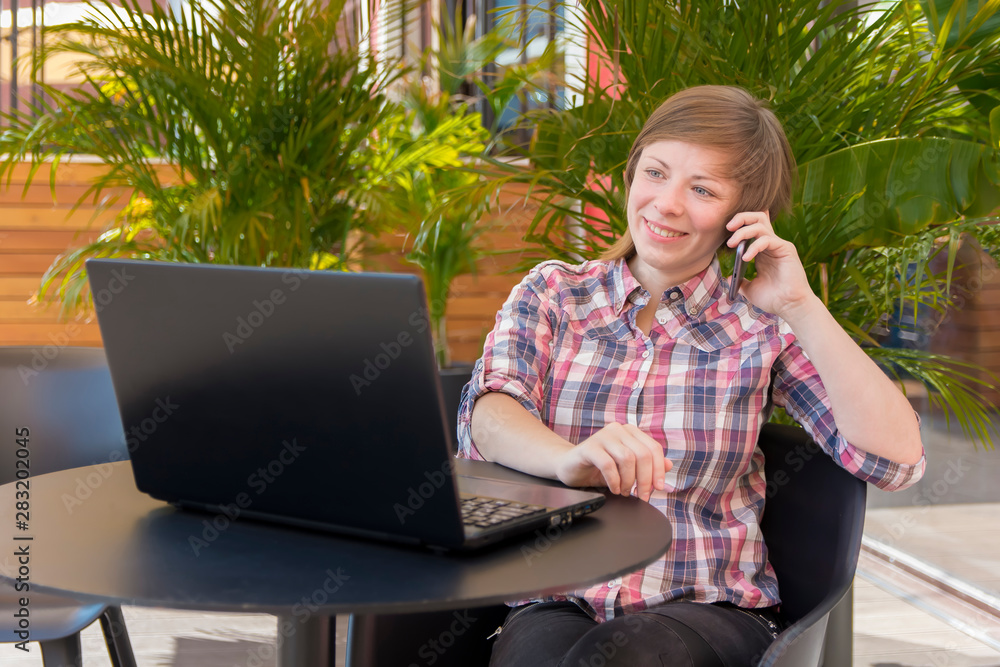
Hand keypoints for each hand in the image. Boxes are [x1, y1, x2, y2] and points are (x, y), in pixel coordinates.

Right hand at [553, 423, 671, 501]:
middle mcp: (618, 430)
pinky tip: (613, 488)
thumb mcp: (627, 468)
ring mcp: (603, 436)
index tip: (658, 488)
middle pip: (643, 454)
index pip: (653, 449)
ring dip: (629, 481)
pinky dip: (614, 481)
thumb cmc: (599, 467)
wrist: (569, 466)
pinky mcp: (589, 447)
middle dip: (645, 480)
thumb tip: (669, 464)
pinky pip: (608, 465)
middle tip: (641, 495)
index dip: (659, 471)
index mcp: (630, 432)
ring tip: (624, 491)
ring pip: (627, 459)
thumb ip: (648, 464)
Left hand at [725, 212, 815, 317]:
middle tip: (728, 227)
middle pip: (757, 218)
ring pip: (760, 225)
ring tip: (731, 244)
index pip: (752, 226)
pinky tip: (745, 258)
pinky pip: (767, 239)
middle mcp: (771, 244)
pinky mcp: (786, 249)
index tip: (725, 233)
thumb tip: (728, 279)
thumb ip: (739, 282)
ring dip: (743, 231)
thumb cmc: (773, 298)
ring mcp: (779, 245)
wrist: (789, 306)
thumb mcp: (750, 289)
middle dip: (741, 218)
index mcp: (762, 250)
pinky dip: (753, 246)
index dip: (739, 224)